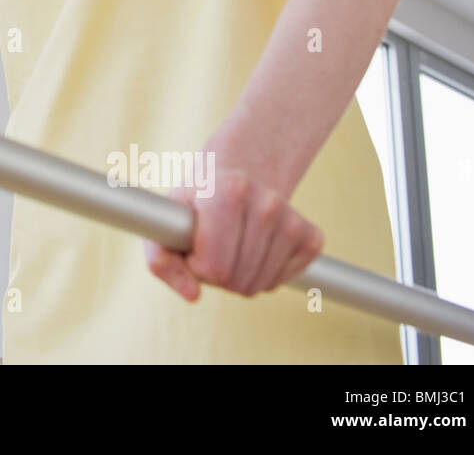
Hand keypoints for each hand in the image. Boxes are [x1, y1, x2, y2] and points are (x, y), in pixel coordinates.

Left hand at [142, 168, 323, 301]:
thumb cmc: (196, 205)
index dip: (198, 266)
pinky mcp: (311, 237)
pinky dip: (265, 276)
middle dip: (218, 274)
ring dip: (241, 276)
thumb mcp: (166, 223)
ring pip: (260, 284)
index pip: (214, 267)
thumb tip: (192, 295)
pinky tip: (255, 250)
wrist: (237, 178)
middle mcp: (266, 202)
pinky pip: (283, 281)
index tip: (195, 246)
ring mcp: (292, 219)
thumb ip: (161, 261)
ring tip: (232, 247)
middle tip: (214, 246)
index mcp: (228, 191)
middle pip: (236, 279)